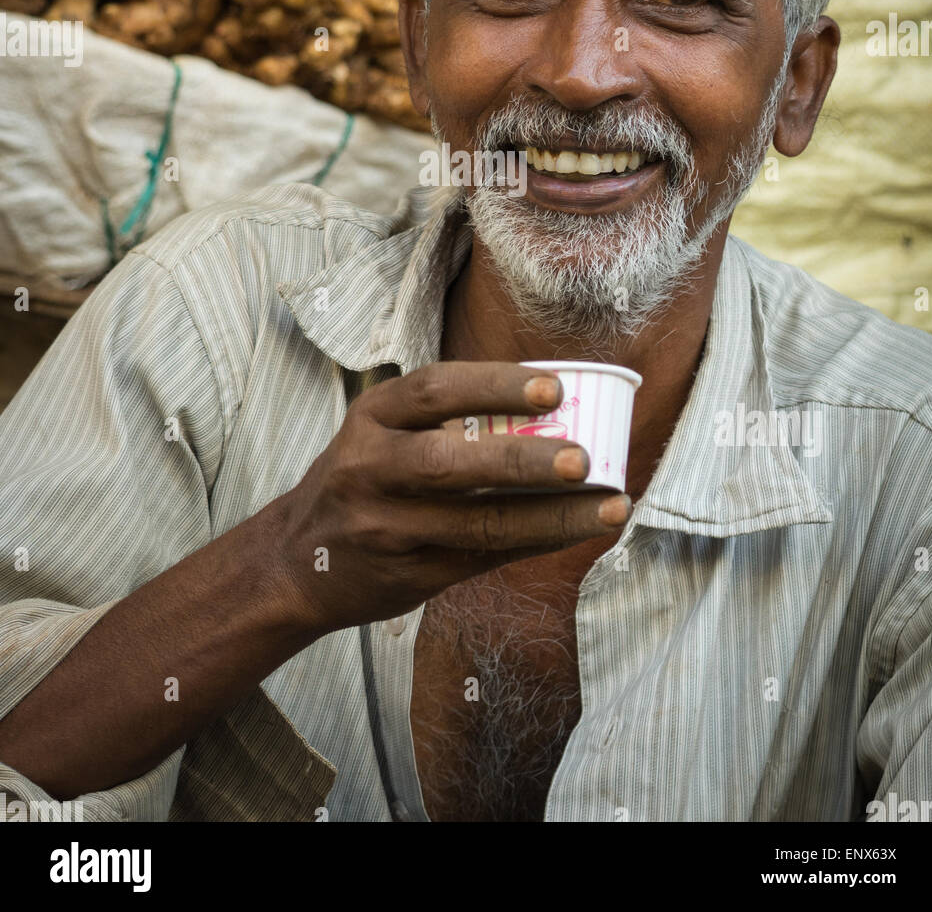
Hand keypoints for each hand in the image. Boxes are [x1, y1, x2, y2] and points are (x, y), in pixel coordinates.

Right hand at [273, 361, 629, 633]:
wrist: (293, 562)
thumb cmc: (361, 482)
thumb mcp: (380, 433)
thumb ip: (444, 421)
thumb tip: (551, 409)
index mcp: (370, 417)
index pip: (435, 390)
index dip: (496, 386)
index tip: (554, 388)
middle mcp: (371, 469)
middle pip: (450, 462)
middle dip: (521, 460)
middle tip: (583, 458)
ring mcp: (387, 528)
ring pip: (477, 522)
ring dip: (550, 515)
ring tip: (609, 506)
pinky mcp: (407, 576)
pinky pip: (483, 557)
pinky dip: (535, 542)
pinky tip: (577, 530)